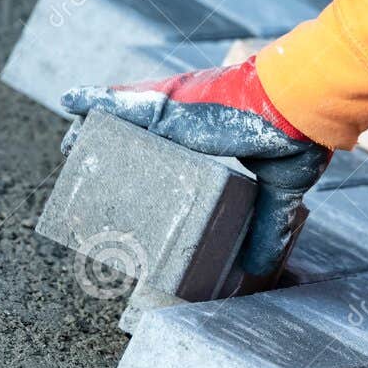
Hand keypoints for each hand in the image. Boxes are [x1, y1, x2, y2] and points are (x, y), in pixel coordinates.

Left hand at [62, 57, 330, 277]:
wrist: (298, 106)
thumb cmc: (294, 138)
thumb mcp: (278, 192)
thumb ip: (266, 227)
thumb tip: (259, 268)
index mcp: (213, 138)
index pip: (171, 148)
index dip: (149, 159)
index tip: (133, 173)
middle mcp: (189, 120)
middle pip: (138, 132)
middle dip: (112, 144)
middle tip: (90, 161)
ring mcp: (175, 110)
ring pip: (122, 116)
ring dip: (95, 127)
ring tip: (71, 143)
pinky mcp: (167, 104)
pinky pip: (119, 100)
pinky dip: (93, 99)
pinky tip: (69, 100)